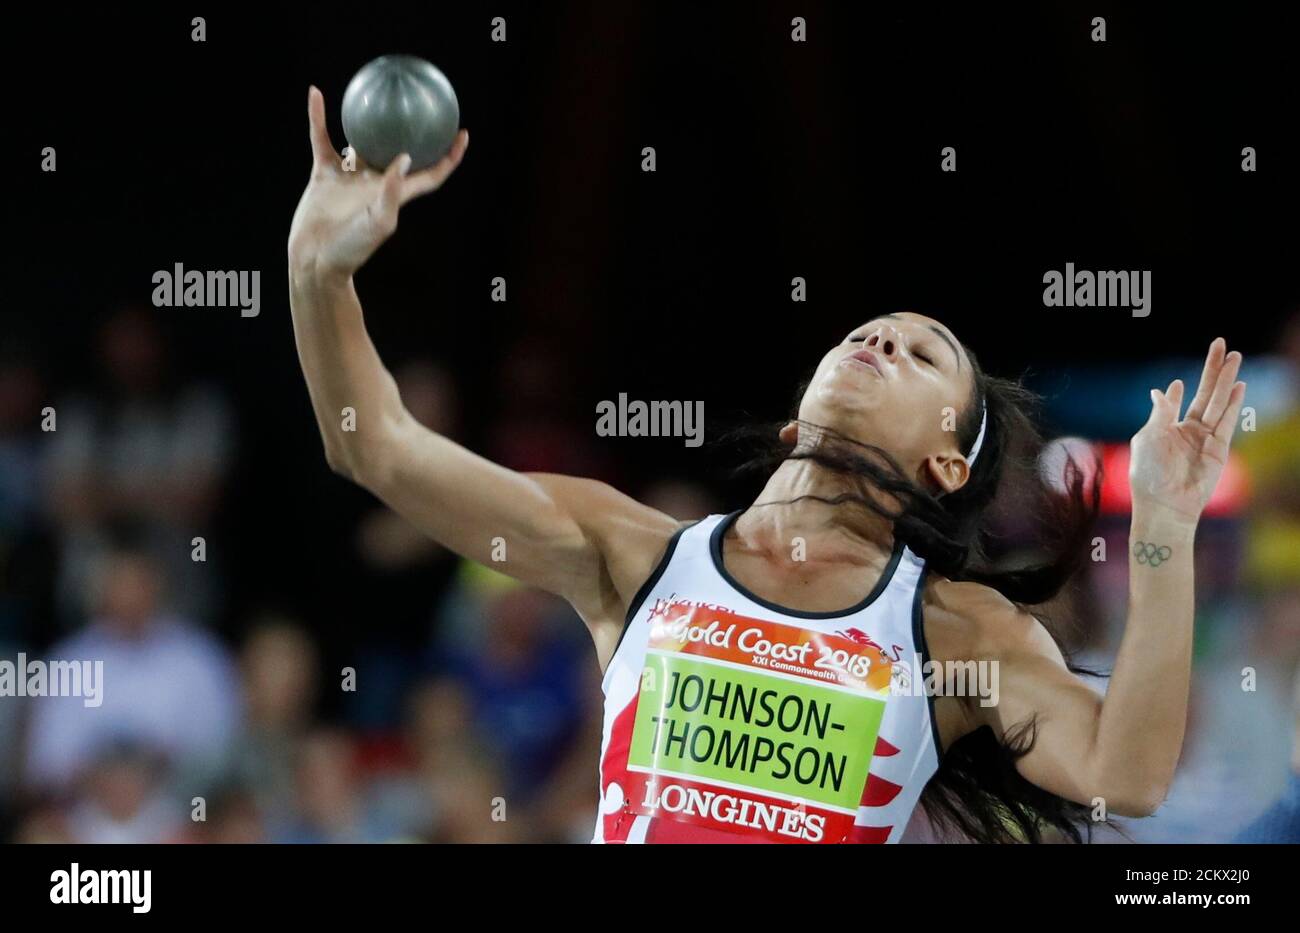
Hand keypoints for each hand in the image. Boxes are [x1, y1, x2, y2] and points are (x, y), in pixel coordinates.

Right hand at [288, 86, 467, 279]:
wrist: (315, 259)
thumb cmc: (351, 249)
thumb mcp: (378, 224)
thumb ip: (393, 192)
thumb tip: (404, 157)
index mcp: (397, 195)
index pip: (431, 174)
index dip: (449, 157)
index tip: (463, 133)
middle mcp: (377, 183)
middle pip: (401, 153)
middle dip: (414, 133)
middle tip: (423, 104)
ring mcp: (351, 177)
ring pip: (362, 141)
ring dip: (366, 119)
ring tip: (372, 90)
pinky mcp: (325, 173)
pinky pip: (322, 139)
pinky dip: (318, 118)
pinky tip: (316, 94)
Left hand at [1129, 338, 1246, 524]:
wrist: (1165, 504)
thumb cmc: (1149, 474)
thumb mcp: (1149, 437)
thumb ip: (1160, 413)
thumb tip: (1159, 389)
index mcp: (1165, 428)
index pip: (1175, 403)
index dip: (1176, 393)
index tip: (1177, 384)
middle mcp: (1187, 431)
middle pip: (1205, 394)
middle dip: (1213, 370)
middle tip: (1221, 344)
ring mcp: (1205, 438)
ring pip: (1219, 402)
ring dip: (1226, 379)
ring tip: (1234, 356)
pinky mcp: (1219, 447)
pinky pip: (1228, 420)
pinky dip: (1234, 403)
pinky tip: (1238, 385)